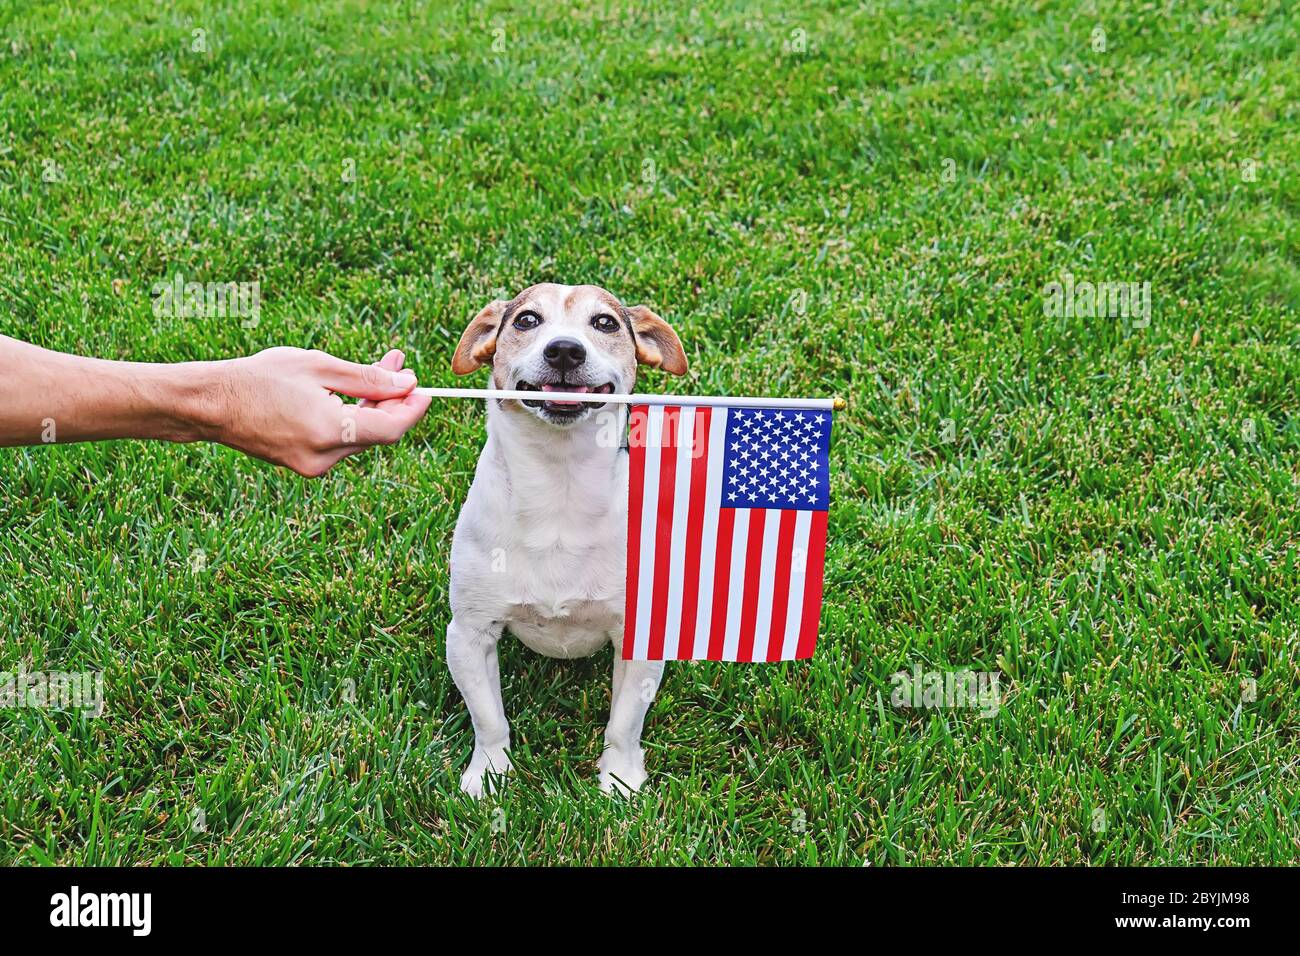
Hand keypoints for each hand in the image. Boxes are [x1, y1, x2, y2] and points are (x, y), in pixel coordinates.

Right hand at [210, 347, 431, 476]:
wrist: (211, 403)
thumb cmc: (260, 378)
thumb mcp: (319, 367)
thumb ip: (367, 378)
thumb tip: (407, 384)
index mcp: (330, 431)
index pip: (392, 428)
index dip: (413, 409)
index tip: (423, 387)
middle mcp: (325, 457)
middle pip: (378, 432)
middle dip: (393, 399)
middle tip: (397, 365)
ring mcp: (313, 465)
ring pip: (360, 436)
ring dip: (373, 406)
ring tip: (377, 370)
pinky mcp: (304, 464)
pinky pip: (340, 441)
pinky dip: (350, 418)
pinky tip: (350, 392)